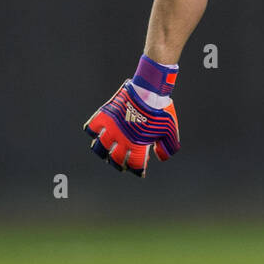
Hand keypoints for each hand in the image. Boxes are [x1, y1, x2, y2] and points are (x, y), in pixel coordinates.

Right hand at [83, 56, 179, 174]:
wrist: (150, 91)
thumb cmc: (161, 111)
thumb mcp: (170, 132)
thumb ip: (167, 148)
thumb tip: (160, 157)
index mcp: (137, 145)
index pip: (133, 164)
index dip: (137, 170)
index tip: (139, 172)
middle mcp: (121, 139)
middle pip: (115, 159)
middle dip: (119, 164)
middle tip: (122, 165)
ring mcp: (111, 127)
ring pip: (99, 147)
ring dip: (102, 153)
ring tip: (106, 154)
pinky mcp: (106, 116)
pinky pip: (92, 127)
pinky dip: (93, 132)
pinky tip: (97, 134)